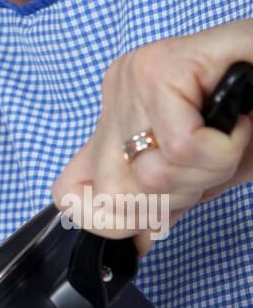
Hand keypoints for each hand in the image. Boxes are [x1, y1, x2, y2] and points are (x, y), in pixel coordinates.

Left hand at [51, 20, 252, 255]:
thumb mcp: (202, 170)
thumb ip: (164, 200)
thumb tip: (136, 243)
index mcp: (120, 113)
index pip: (72, 191)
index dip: (119, 221)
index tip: (167, 209)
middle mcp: (119, 89)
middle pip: (112, 193)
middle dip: (180, 196)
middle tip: (216, 159)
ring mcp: (135, 74)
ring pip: (150, 174)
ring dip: (209, 172)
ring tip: (230, 136)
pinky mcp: (162, 64)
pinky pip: (180, 147)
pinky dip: (225, 150)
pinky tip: (240, 122)